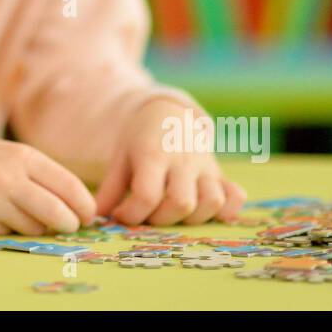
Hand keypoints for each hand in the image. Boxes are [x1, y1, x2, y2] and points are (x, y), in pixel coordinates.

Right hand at [0, 130, 95, 234]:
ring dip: (40, 227)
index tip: (88, 214)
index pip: (69, 186)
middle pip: (56, 213)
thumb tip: (82, 209)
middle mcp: (7, 178)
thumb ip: (47, 178)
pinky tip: (2, 214)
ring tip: (28, 213)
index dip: (85, 205)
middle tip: (70, 225)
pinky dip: (13, 229)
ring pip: (34, 228)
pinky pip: (10, 235)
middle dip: (69, 224)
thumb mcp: (17, 156)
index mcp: (24, 157)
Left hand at [95, 98, 246, 225]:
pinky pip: (234, 195)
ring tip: (173, 213)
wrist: (168, 111)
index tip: (121, 214)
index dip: (132, 214)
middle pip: (181, 203)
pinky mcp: (219, 172)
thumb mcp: (120, 158)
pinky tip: (211, 215)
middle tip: (147, 215)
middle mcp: (183, 160)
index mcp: (153, 154)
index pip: (147, 195)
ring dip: (192, 219)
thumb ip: (110, 188)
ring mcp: (205, 165)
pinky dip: (228, 210)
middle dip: (161, 220)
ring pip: (211, 202)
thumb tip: (96, 215)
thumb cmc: (140, 139)